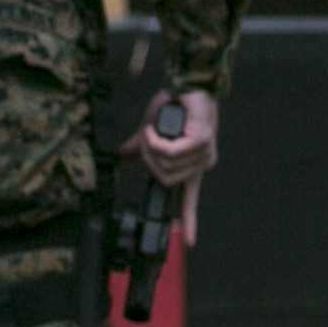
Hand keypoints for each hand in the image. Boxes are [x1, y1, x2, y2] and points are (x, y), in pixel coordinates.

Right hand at [125, 88, 219, 245]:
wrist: (186, 84)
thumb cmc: (174, 105)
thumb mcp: (153, 130)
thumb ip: (142, 147)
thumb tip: (123, 155)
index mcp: (190, 167)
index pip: (190, 199)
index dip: (189, 221)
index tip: (189, 242)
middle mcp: (200, 164)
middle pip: (163, 179)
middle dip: (147, 161)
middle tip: (146, 139)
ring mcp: (204, 155)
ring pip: (165, 166)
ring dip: (150, 147)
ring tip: (152, 131)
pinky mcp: (202, 143)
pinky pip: (170, 153)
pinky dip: (156, 141)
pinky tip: (156, 130)